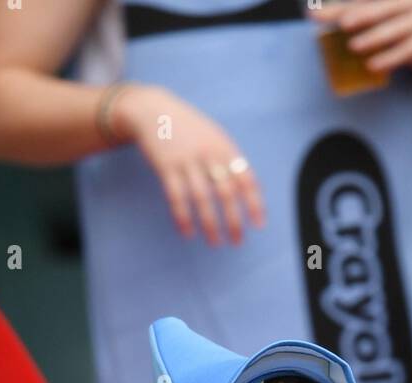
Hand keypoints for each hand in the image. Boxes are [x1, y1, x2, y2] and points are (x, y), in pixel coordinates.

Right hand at [110, 84, 264, 244]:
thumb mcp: (216, 138)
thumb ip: (232, 161)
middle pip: (226, 192)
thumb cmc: (190, 130)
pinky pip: (176, 196)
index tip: (258, 225)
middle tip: (237, 242)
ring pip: (202, 197)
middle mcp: (208, 154)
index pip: (245, 179)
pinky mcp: (166, 166)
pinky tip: (187, 233)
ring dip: (210, 224)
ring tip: (214, 243)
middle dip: (233, 220)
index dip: (254, 203)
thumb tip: (252, 192)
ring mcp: (187, 160)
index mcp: (224, 148)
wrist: (153, 110)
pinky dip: (183, 216)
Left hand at [310, 0, 411, 73]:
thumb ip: (344, 13)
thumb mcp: (373, 17)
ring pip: (394, 28)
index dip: (346, 5)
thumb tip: (312, 13)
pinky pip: (407, 49)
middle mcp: (406, 1)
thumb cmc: (398, 25)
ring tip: (354, 47)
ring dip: (374, 37)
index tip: (325, 14)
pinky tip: (374, 65)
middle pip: (381, 7)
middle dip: (361, 14)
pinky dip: (390, 57)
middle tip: (343, 23)